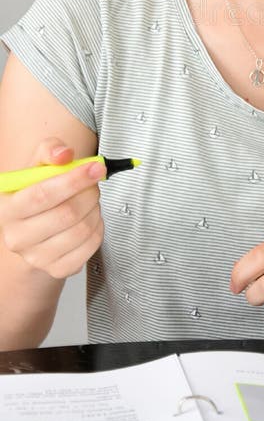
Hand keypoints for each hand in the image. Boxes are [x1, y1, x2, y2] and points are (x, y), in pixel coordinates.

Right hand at [0, 137, 104, 278]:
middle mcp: (17, 237)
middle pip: (66, 214)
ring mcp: (36, 257)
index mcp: (7, 208)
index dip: (73, 180)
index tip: (95, 168)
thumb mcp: (37, 167)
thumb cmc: (37, 194)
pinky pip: (90, 247)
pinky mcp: (57, 269)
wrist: (35, 230)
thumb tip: (63, 154)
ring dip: (95, 210)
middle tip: (94, 183)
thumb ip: (49, 151)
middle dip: (89, 193)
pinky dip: (98, 228)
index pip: (42, 194)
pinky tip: (90, 219)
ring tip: (90, 201)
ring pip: (81, 230)